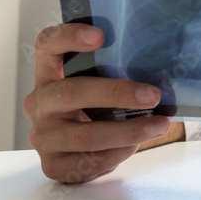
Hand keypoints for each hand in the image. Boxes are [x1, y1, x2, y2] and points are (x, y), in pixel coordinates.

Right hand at [23, 23, 172, 182]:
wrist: (88, 148)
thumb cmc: (100, 105)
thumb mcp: (103, 83)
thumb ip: (114, 72)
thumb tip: (160, 67)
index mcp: (48, 73)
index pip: (48, 45)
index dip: (69, 36)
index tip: (100, 36)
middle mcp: (40, 102)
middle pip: (72, 92)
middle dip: (116, 93)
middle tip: (153, 95)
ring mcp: (42, 135)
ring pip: (84, 134)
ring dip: (127, 131)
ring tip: (158, 125)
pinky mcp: (52, 163)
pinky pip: (87, 161)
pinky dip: (116, 154)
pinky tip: (133, 146)